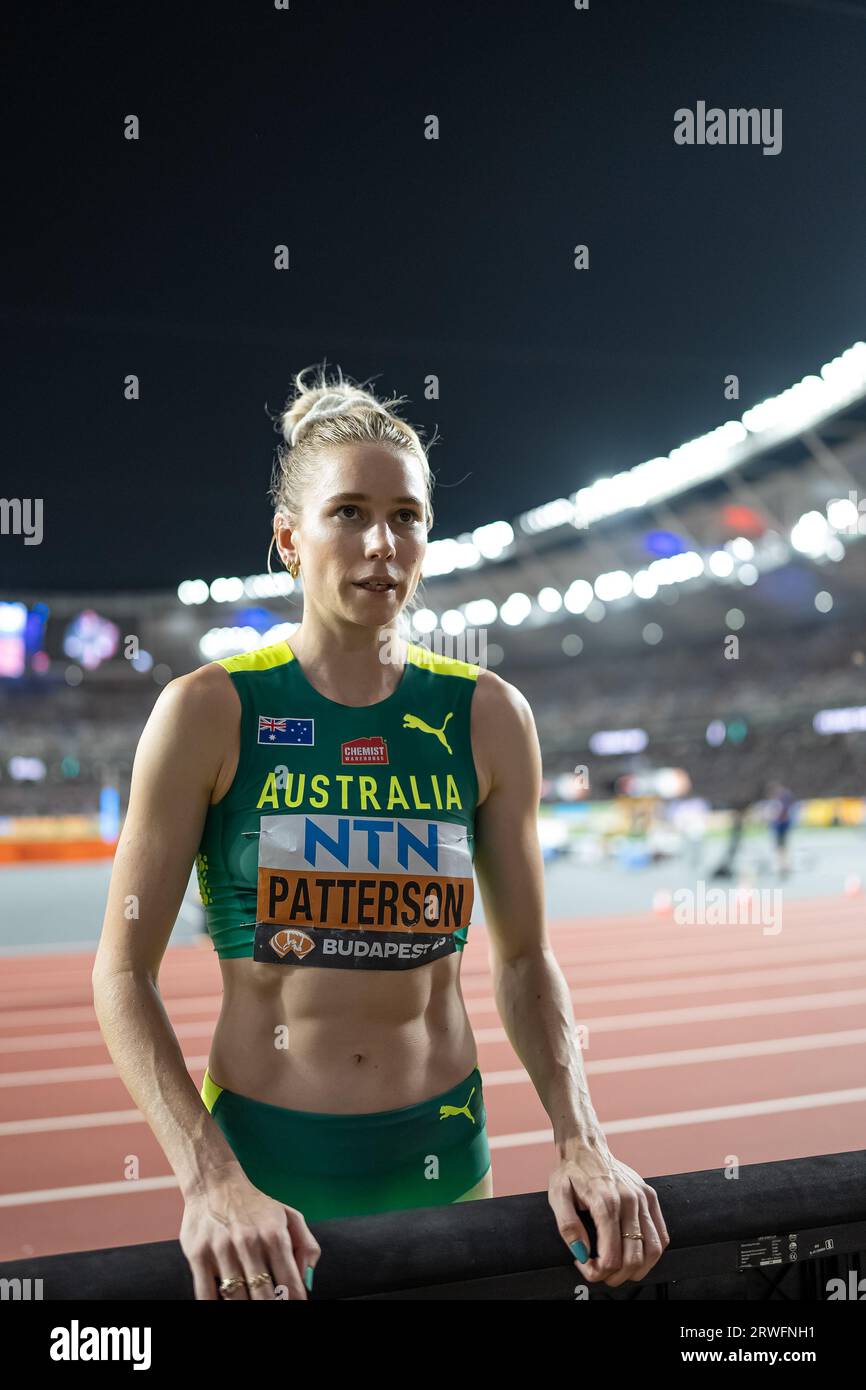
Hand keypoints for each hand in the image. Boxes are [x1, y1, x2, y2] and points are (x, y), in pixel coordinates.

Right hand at [180, 1163, 320, 1299]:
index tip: (293, 1304)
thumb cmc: (256, 1206)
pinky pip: (206, 1294)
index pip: (289, 1284)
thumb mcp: (289, 1217)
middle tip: (272, 1303)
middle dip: (271, 1306)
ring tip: (249, 1299)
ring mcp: (222, 1250)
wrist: (215, 1183)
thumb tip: (307, 1281)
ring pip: (235, 1299)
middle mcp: (249, 1243)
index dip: (294, 1300)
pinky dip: (216, 1304)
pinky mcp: (198, 1255)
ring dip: (245, 1306)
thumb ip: (306, 1247)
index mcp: (274, 1235)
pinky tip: (225, 1301)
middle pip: (263, 1297)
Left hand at [548, 1139, 668, 1288]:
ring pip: (653, 1249)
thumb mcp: (557, 1195)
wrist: (585, 1146)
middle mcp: (629, 1200)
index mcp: (605, 1201)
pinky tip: (637, 1254)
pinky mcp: (650, 1196)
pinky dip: (652, 1252)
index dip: (599, 1271)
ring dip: (639, 1269)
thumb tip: (581, 1253)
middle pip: (634, 1257)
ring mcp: (643, 1198)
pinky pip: (661, 1234)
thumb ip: (568, 1227)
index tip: (587, 1268)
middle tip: (601, 1274)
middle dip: (617, 1276)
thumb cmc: (571, 1171)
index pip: (611, 1254)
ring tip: (621, 1271)